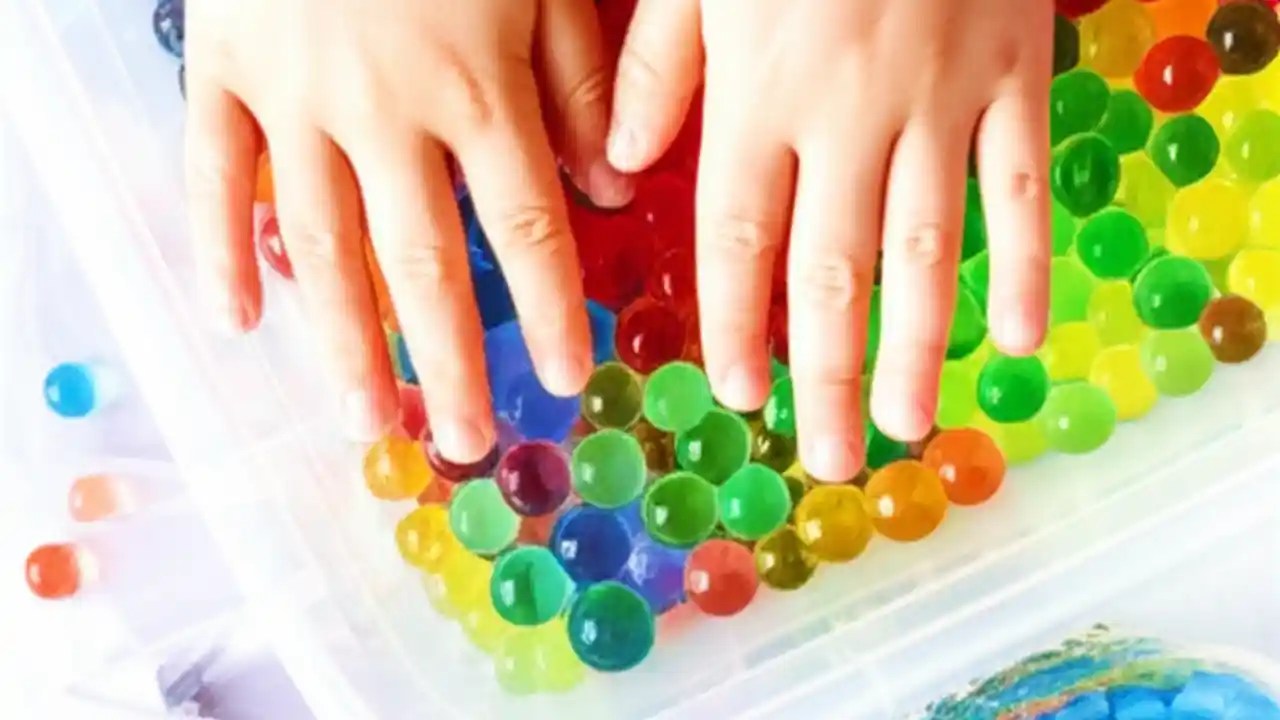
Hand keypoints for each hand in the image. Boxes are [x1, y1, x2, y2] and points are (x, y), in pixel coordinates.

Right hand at [185, 0, 633, 459]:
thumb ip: (582, 81)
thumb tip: (613, 188)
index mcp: (477, 85)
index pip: (527, 230)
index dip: (553, 312)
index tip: (571, 381)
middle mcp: (387, 109)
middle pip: (426, 262)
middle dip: (453, 360)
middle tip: (468, 441)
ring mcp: (294, 93)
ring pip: (322, 240)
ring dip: (347, 340)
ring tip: (365, 418)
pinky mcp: (222, 66)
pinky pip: (213, 170)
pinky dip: (221, 245)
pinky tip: (234, 319)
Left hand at [609, 0, 1052, 480]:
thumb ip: (654, 63)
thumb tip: (615, 160)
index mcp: (758, 90)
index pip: (738, 237)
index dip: (735, 326)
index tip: (738, 396)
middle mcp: (844, 111)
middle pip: (830, 270)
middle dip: (826, 371)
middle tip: (826, 454)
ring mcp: (937, 98)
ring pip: (924, 248)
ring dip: (916, 347)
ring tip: (906, 427)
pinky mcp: (1012, 75)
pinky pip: (1020, 186)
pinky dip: (1024, 263)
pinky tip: (1020, 338)